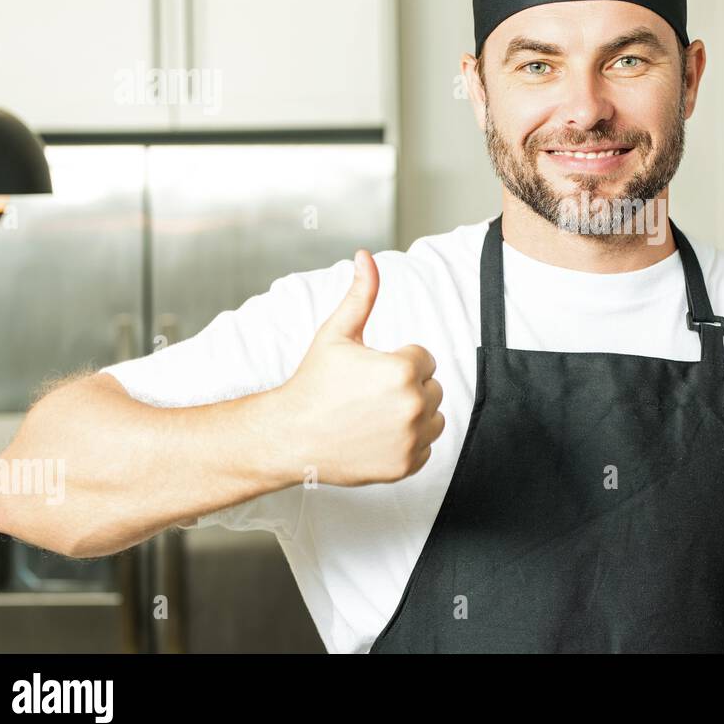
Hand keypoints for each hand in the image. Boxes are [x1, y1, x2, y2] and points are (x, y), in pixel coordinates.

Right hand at [275, 249, 444, 485]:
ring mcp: (411, 439)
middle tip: (369, 395)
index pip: (424, 359)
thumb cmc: (313, 384)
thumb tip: (366, 257)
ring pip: (434, 416)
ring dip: (414, 415)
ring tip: (374, 414)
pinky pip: (427, 447)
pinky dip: (409, 443)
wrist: (289, 436)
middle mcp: (413, 405)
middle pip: (432, 387)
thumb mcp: (337, 333)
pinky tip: (377, 437)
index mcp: (403, 369)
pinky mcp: (407, 466)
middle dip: (407, 387)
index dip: (397, 362)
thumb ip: (361, 294)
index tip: (370, 374)